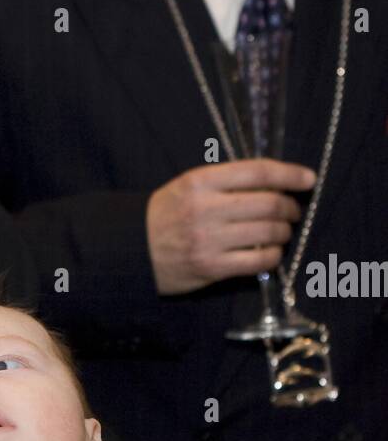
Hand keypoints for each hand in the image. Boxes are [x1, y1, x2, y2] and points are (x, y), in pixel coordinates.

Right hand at [146, 159, 315, 294]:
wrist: (133, 250)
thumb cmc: (166, 214)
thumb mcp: (188, 185)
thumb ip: (226, 181)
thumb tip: (274, 183)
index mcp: (200, 182)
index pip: (257, 172)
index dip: (289, 174)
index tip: (308, 178)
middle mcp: (206, 209)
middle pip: (269, 203)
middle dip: (290, 207)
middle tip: (292, 211)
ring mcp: (209, 241)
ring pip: (268, 232)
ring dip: (284, 232)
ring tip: (281, 232)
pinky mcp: (211, 268)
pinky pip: (258, 261)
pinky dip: (273, 256)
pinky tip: (271, 253)